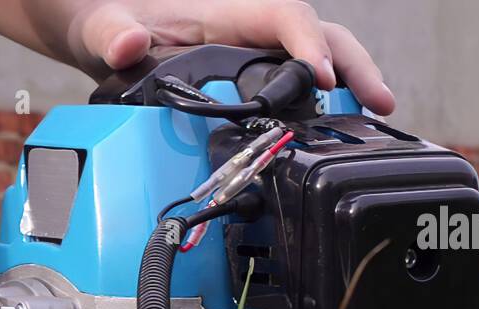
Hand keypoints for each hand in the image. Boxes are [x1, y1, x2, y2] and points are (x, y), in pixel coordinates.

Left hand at [70, 0, 394, 113]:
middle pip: (316, 33)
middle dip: (352, 62)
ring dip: (350, 81)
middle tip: (381, 99)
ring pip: (314, 56)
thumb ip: (111, 35)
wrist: (97, 32)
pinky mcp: (246, 72)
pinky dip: (323, 100)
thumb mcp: (99, 28)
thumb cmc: (104, 24)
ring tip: (378, 113)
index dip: (307, 42)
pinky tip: (338, 127)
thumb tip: (128, 45)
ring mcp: (248, 49)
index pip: (281, 15)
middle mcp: (244, 26)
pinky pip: (293, 81)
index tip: (321, 76)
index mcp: (220, 11)